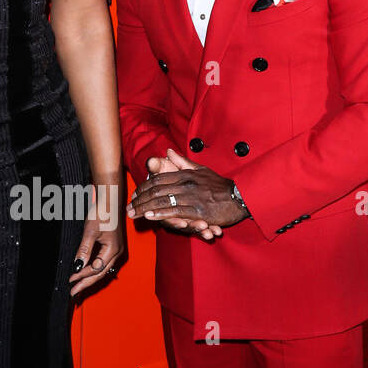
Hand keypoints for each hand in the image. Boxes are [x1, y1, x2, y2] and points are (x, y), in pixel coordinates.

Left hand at [69, 184, 125, 296]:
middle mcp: (117, 253)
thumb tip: (77, 266)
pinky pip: (103, 263)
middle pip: (100, 274)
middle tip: (73, 293)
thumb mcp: (90, 231)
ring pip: (102, 270)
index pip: (95, 269)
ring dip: (89, 278)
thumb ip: (84, 250)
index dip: (82, 275)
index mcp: (113, 250)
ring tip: (78, 286)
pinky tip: (86, 273)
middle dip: (86, 283)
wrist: (110, 200)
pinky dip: (93, 270)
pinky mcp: (113, 248)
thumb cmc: (102, 212)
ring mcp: (116, 251)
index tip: (71, 280)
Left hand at [127, 148, 247, 238]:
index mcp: (185, 174)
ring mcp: (191, 197)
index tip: (135, 195)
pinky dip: (161, 213)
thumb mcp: (201, 170)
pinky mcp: (198, 211)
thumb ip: (182, 162)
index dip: (144, 188)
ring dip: (145, 208)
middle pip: (156, 190)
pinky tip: (150, 216)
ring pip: (162, 201)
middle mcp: (186, 183)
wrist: (240, 197)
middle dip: (140, 200)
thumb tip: (168, 151)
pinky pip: (175, 211)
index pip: (158, 179)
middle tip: (128, 208)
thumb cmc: (220, 186)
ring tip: (133, 214)